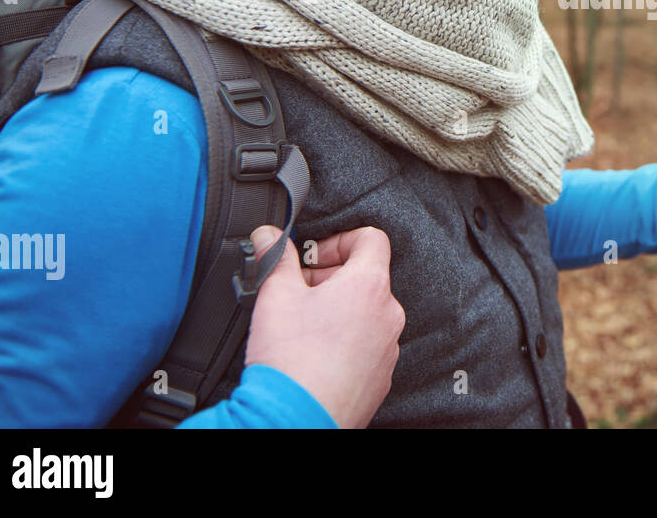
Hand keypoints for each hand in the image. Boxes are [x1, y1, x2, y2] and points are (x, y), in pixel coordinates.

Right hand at [244, 225, 404, 428]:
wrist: (296, 419)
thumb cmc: (291, 360)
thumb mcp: (275, 295)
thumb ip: (274, 258)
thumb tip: (268, 236)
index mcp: (369, 285)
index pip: (371, 238)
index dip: (338, 241)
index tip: (312, 258)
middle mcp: (388, 314)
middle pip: (366, 278)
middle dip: (330, 279)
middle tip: (298, 293)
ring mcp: (388, 348)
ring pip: (366, 314)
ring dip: (337, 312)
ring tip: (302, 328)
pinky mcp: (381, 377)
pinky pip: (366, 346)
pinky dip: (344, 343)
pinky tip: (314, 356)